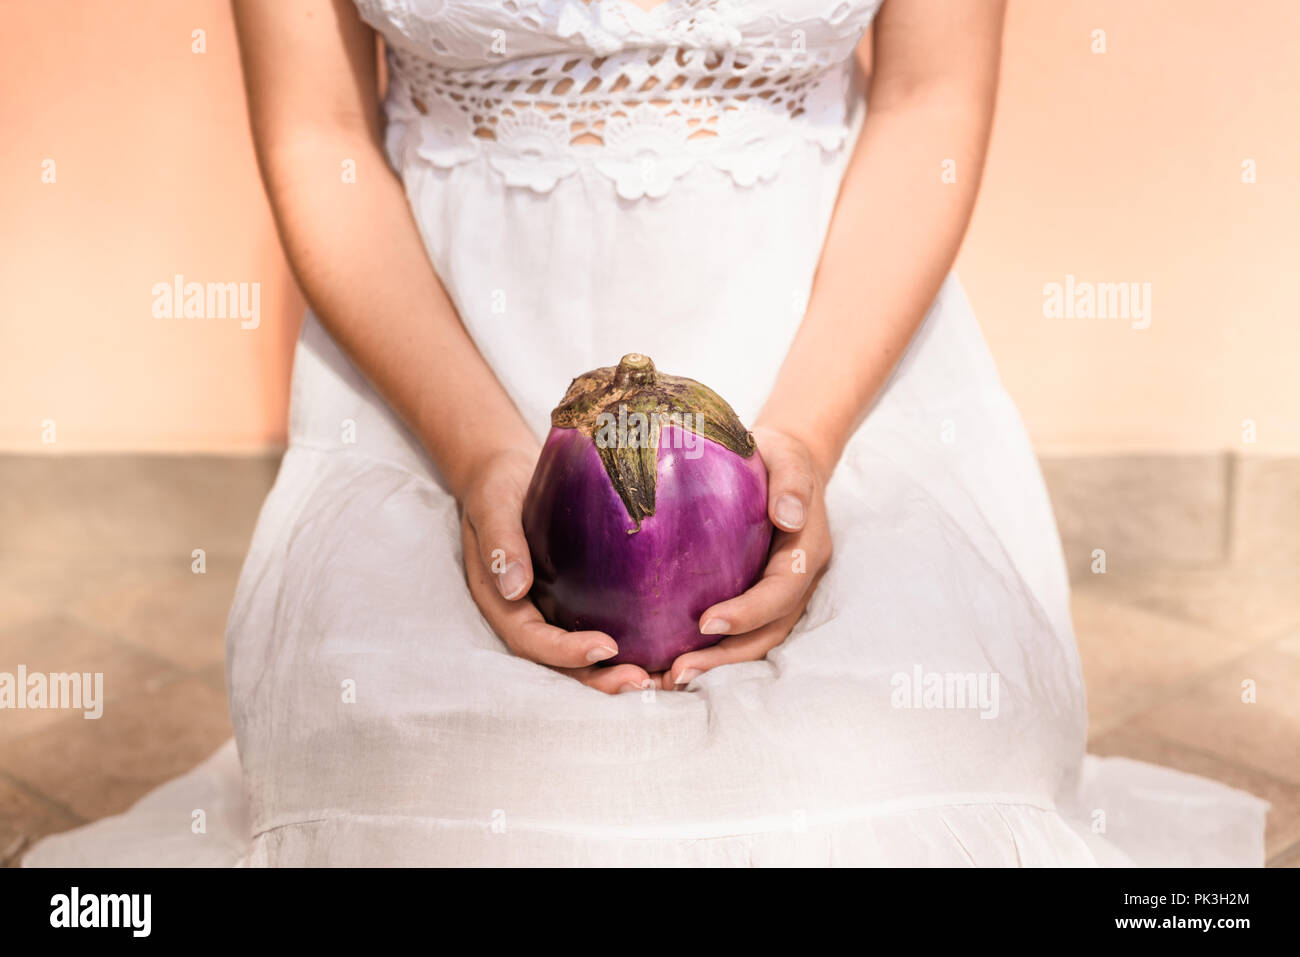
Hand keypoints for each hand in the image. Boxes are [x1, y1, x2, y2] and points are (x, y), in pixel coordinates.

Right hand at [460, 447, 655, 694]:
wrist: (507, 473)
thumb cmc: (497, 486)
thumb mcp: (492, 504)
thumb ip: (500, 542)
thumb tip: (515, 588)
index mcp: (503, 602)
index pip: (531, 639)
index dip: (565, 652)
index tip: (607, 648)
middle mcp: (529, 614)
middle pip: (561, 661)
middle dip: (600, 677)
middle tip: (644, 682)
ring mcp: (554, 609)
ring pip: (583, 655)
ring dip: (619, 672)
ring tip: (662, 680)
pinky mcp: (577, 597)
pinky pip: (602, 625)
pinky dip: (632, 645)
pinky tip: (668, 647)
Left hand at [661, 426, 832, 687]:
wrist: (784, 463)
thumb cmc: (780, 458)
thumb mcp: (787, 458)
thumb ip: (790, 484)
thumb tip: (788, 514)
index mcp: (806, 552)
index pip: (781, 592)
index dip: (749, 612)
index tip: (707, 622)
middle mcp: (796, 582)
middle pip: (768, 632)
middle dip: (727, 658)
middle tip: (679, 672)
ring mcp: (779, 595)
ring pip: (754, 641)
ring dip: (716, 664)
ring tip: (670, 677)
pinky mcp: (756, 596)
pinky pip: (739, 631)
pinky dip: (710, 650)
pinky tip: (669, 659)